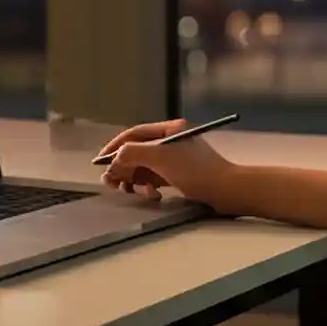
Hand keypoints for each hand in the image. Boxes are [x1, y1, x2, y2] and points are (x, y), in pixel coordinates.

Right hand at [97, 119, 237, 210]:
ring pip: (143, 169)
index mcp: (168, 130)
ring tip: (135, 192)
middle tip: (112, 183)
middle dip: (123, 168)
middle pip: (136, 152)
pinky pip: (153, 180)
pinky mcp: (177, 176)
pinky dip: (148, 188)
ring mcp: (173, 160)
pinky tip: (154, 196)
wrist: (226, 191)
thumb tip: (114, 159)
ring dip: (135, 181)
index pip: (134, 134)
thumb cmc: (196, 170)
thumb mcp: (161, 157)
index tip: (100, 161)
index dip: (115, 146)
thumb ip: (134, 153)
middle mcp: (170, 142)